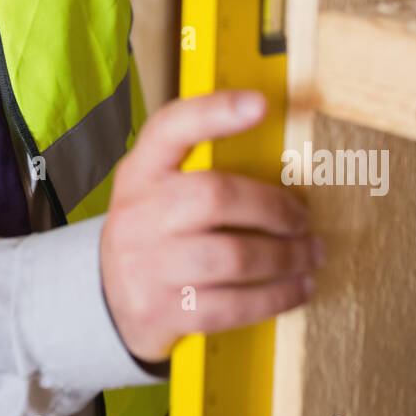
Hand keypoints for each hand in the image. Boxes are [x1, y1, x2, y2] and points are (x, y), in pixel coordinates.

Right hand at [99, 90, 323, 362]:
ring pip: (232, 257)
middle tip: (303, 219)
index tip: (259, 103)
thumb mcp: (157, 189)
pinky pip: (232, 305)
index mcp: (141, 172)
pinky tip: (295, 289)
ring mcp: (149, 265)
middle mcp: (140, 214)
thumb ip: (201, 170)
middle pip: (215, 197)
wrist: (107, 300)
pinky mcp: (164, 311)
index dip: (214, 113)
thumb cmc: (152, 233)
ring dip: (285, 257)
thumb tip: (281, 163)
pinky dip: (275, 297)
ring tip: (308, 255)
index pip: (169, 128)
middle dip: (274, 208)